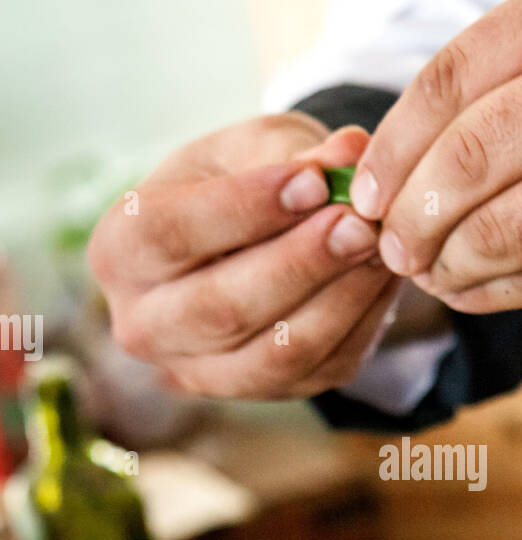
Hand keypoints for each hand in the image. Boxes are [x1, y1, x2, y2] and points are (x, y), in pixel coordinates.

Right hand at [88, 114, 398, 397]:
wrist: (252, 237)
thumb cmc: (240, 178)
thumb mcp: (257, 146)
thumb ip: (296, 152)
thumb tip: (348, 152)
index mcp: (119, 250)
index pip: (170, 233)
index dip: (244, 209)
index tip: (312, 181)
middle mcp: (144, 324)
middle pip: (219, 308)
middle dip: (299, 264)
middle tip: (360, 222)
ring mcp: (201, 372)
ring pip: (273, 354)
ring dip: (337, 299)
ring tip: (380, 243)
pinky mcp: (263, 393)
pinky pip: (317, 369)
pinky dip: (359, 321)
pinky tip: (383, 274)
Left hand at [350, 0, 521, 311]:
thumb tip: (413, 152)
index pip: (448, 80)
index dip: (393, 145)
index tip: (367, 186)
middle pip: (460, 161)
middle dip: (405, 215)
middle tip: (387, 242)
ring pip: (490, 232)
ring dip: (441, 264)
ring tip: (427, 270)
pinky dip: (488, 292)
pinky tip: (473, 289)